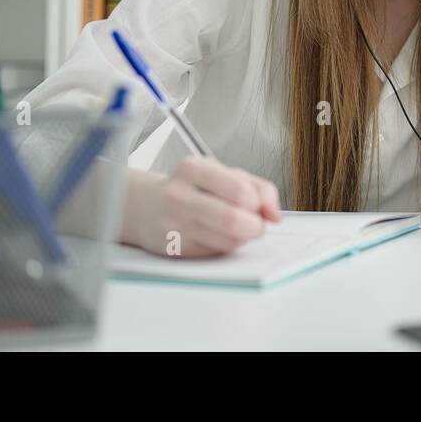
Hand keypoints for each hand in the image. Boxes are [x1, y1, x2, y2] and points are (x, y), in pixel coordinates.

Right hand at [126, 156, 282, 257]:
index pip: (240, 191)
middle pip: (233, 220)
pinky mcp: (173, 249)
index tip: (257, 206)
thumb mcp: (224, 174)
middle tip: (255, 224)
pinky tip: (216, 235)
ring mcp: (173, 224)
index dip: (258, 204)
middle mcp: (178, 196)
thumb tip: (275, 216)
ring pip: (228, 241)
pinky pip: (216, 253)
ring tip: (235, 228)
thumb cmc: (191, 187)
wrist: (145, 206)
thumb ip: (259, 188)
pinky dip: (225, 246)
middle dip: (255, 226)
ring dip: (243, 238)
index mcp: (193, 169)